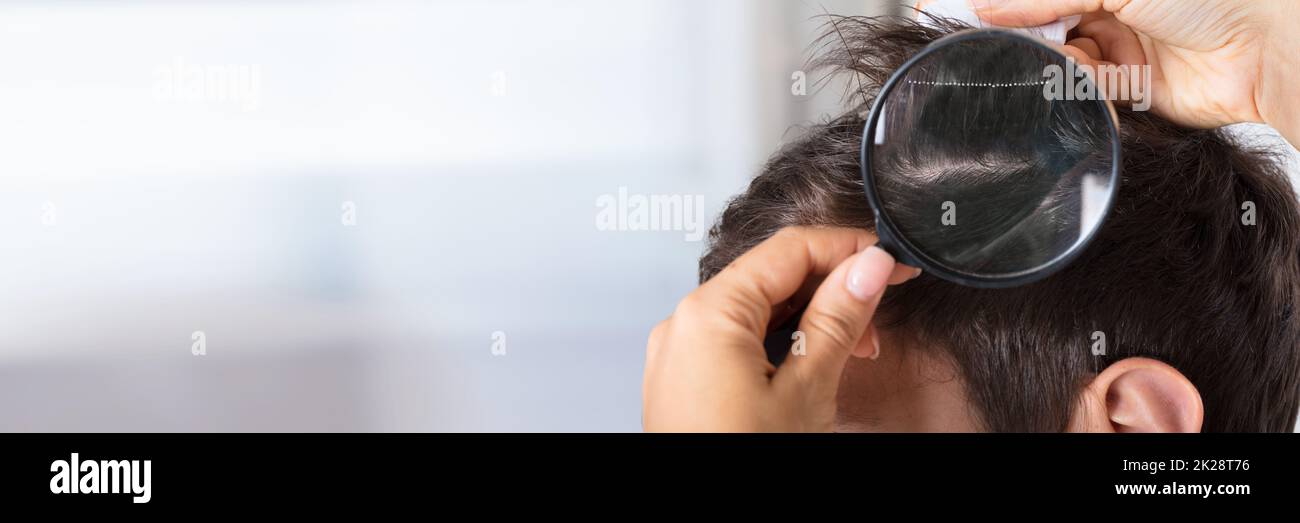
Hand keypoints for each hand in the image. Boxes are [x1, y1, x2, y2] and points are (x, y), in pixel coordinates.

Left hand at [642, 227, 918, 431]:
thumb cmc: (738, 461)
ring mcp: (679, 355)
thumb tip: (868, 269)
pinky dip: (779, 345)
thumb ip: (837, 321)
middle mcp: (683, 325)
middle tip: (882, 310)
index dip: (850, 248)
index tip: (893, 261)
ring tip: (854, 350)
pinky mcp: (685, 382)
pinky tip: (813, 367)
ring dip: (809, 319)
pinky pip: (737, 342)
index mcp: (707, 313)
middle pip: (771, 276)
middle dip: (831, 288)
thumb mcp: (804, 392)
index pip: (789, 249)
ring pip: (755, 311)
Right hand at [975, 0, 1298, 142]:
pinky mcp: (1129, 94)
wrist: (1261, 47)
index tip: (986, 15)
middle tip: (1035, 38)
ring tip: (1082, 57)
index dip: (1013, 7)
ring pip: (1059, 64)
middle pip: (1045, 28)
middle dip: (1035, 35)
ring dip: (1061, 63)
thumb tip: (985, 6)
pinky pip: (1084, 95)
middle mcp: (1112, 11)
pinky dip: (1084, 89)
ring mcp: (1120, 52)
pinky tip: (1099, 76)